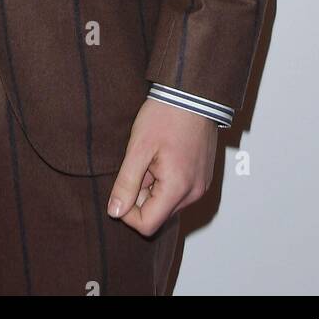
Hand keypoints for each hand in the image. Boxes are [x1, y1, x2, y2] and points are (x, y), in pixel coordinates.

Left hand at [106, 96, 218, 233]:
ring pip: (168, 203)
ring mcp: (201, 186)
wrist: (192, 94)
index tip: (122, 187)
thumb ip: (126, 183)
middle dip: (141, 195)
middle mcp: (194, 193)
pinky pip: (179, 192)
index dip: (128, 211)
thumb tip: (115, 212)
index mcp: (178, 188)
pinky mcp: (203, 178)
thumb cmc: (165, 116)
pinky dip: (166, 181)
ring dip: (154, 187)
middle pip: (158, 214)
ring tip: (152, 158)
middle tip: (139, 164)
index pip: (147, 225)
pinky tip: (163, 157)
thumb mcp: (138, 148)